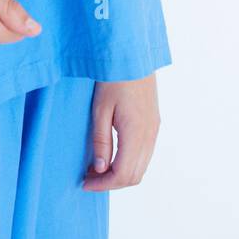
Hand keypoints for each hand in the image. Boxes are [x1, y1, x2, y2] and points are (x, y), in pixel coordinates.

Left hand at [81, 74, 160, 190]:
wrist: (133, 54)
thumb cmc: (113, 78)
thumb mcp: (100, 109)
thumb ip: (101, 141)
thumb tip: (100, 169)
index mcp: (136, 134)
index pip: (123, 174)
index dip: (103, 184)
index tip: (85, 182)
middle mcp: (149, 135)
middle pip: (134, 176)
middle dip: (111, 182)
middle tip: (88, 177)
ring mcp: (154, 130)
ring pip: (141, 167)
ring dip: (121, 173)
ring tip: (97, 167)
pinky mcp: (154, 123)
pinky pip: (145, 154)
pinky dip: (129, 162)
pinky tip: (112, 154)